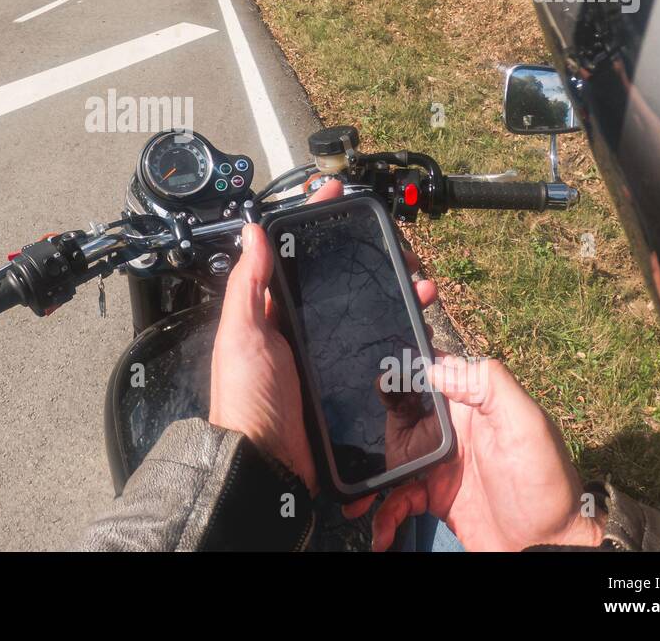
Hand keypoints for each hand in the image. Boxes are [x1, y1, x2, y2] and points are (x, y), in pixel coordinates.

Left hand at [209, 179, 436, 494]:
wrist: (268, 466)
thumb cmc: (246, 402)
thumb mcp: (241, 335)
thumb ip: (247, 285)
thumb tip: (253, 230)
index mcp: (269, 316)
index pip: (292, 258)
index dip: (312, 224)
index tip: (334, 192)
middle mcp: (298, 333)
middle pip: (338, 284)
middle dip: (369, 259)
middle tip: (395, 246)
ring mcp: (324, 359)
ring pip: (364, 314)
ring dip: (393, 293)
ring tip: (418, 283)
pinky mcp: (348, 386)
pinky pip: (378, 353)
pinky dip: (400, 334)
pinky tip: (418, 323)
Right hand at [346, 356, 604, 550]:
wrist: (546, 546)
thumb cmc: (544, 484)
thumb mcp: (527, 424)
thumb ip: (489, 384)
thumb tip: (435, 366)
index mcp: (470, 405)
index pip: (429, 372)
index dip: (401, 367)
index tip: (379, 375)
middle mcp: (448, 431)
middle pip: (396, 413)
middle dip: (368, 423)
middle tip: (350, 439)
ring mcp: (436, 464)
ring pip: (388, 458)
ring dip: (369, 477)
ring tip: (353, 501)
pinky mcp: (431, 497)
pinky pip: (396, 500)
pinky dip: (384, 517)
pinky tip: (380, 534)